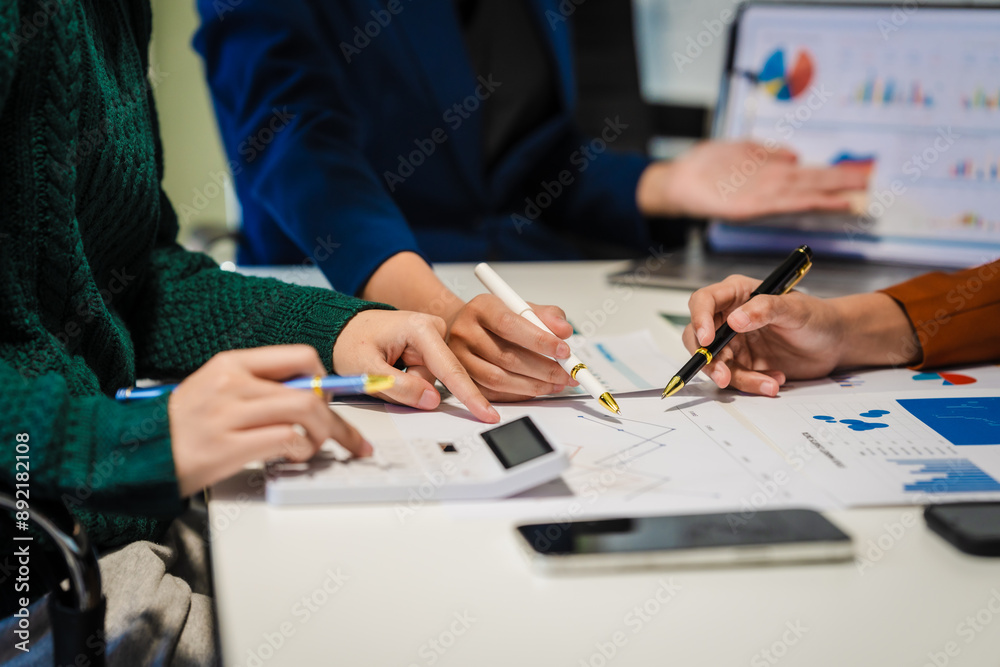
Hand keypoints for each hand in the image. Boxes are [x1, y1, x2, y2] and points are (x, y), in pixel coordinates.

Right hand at [169, 346, 369, 496]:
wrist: (138, 453)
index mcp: (232, 363)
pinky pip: (286, 440)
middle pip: (309, 390)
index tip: (330, 399)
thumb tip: (308, 394)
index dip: (324, 379)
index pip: (300, 356)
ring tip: (313, 447)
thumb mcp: (217, 388)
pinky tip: (294, 457)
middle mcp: (233, 384)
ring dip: (323, 434)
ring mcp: (229, 415)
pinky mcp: (228, 448)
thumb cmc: (182, 425)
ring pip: (304, 412)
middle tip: (341, 434)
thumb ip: (259, 386)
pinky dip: (302, 450)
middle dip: (335, 417)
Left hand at [333, 309, 499, 422]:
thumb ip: (400, 387)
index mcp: (420, 327)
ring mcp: (434, 339)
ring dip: (406, 384)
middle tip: (380, 372)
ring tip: (383, 365)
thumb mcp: (366, 369)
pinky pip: (426, 377)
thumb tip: (431, 401)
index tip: (486, 412)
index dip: (469, 395)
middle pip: (436, 378)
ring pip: (430, 381)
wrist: (344, 328)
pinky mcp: (431, 350)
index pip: (449, 369)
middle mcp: (433, 329)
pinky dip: (408, 380)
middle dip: (410, 386)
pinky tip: (393, 364)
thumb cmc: (351, 340)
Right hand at [445, 294, 577, 401]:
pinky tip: (537, 389)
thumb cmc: (495, 318)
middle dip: (543, 369)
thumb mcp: (521, 307)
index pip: (509, 324)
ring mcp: (459, 358)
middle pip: (505, 356)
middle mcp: (465, 332)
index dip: (539, 340)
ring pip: (498, 379)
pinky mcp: (462, 379)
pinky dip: (519, 395)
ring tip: (556, 383)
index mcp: (480, 308)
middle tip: (567, 373)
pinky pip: (492, 394)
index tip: (563, 351)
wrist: (464, 326)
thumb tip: (564, 331)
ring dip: (533, 386)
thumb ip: (546, 315)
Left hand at [637, 141, 869, 219]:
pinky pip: (786, 203)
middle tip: (876, 180)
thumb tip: (794, 154)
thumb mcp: (741, 150)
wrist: (678, 181)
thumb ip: (768, 152)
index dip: (838, 176)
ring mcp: (764, 196)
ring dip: (836, 191)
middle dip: (846, 182)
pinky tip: (829, 202)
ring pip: (807, 192)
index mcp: (772, 174)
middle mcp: (772, 187)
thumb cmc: (707, 166)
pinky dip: (810, 202)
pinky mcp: (750, 206)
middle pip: (816, 183)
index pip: (811, 175)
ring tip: (863, 190)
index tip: (865, 174)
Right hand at [683, 275, 847, 395]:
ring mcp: (734, 343)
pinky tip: (774, 381)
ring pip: (716, 363)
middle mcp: (728, 318)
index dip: (699, 319)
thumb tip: (735, 320)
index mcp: (736, 294)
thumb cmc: (816, 317)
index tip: (707, 340)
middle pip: (698, 337)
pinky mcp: (742, 365)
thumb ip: (765, 309)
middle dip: (708, 359)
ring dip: (736, 378)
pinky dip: (752, 384)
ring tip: (768, 383)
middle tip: (724, 376)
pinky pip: (735, 378)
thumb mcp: (794, 309)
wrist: (833, 343)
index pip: (703, 301)